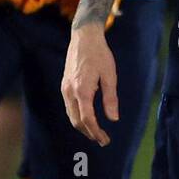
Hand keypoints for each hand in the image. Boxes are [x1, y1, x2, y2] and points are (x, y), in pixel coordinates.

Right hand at [61, 22, 117, 145]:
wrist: (84, 37)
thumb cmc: (100, 55)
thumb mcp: (110, 75)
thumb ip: (111, 98)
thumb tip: (113, 119)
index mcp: (82, 90)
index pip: (87, 119)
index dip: (96, 132)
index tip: (105, 140)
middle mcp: (70, 91)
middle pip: (76, 121)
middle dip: (89, 133)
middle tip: (102, 140)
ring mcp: (65, 88)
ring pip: (71, 115)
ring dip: (82, 127)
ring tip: (95, 133)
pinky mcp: (64, 85)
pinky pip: (69, 107)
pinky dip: (77, 117)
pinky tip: (86, 119)